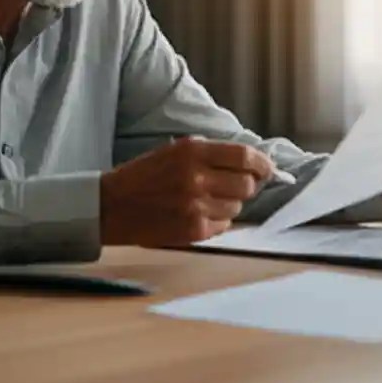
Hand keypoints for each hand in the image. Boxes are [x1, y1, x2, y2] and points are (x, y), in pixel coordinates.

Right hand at [99, 137, 274, 245]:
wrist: (112, 206)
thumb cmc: (145, 176)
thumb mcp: (175, 152)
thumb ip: (212, 154)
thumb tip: (252, 162)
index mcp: (192, 152)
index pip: (244, 156)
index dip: (262, 163)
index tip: (268, 169)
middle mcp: (196, 178)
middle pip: (247, 185)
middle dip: (246, 186)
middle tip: (233, 186)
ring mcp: (196, 206)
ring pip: (237, 207)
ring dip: (229, 204)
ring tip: (204, 200)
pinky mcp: (193, 230)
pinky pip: (223, 226)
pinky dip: (216, 221)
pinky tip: (195, 214)